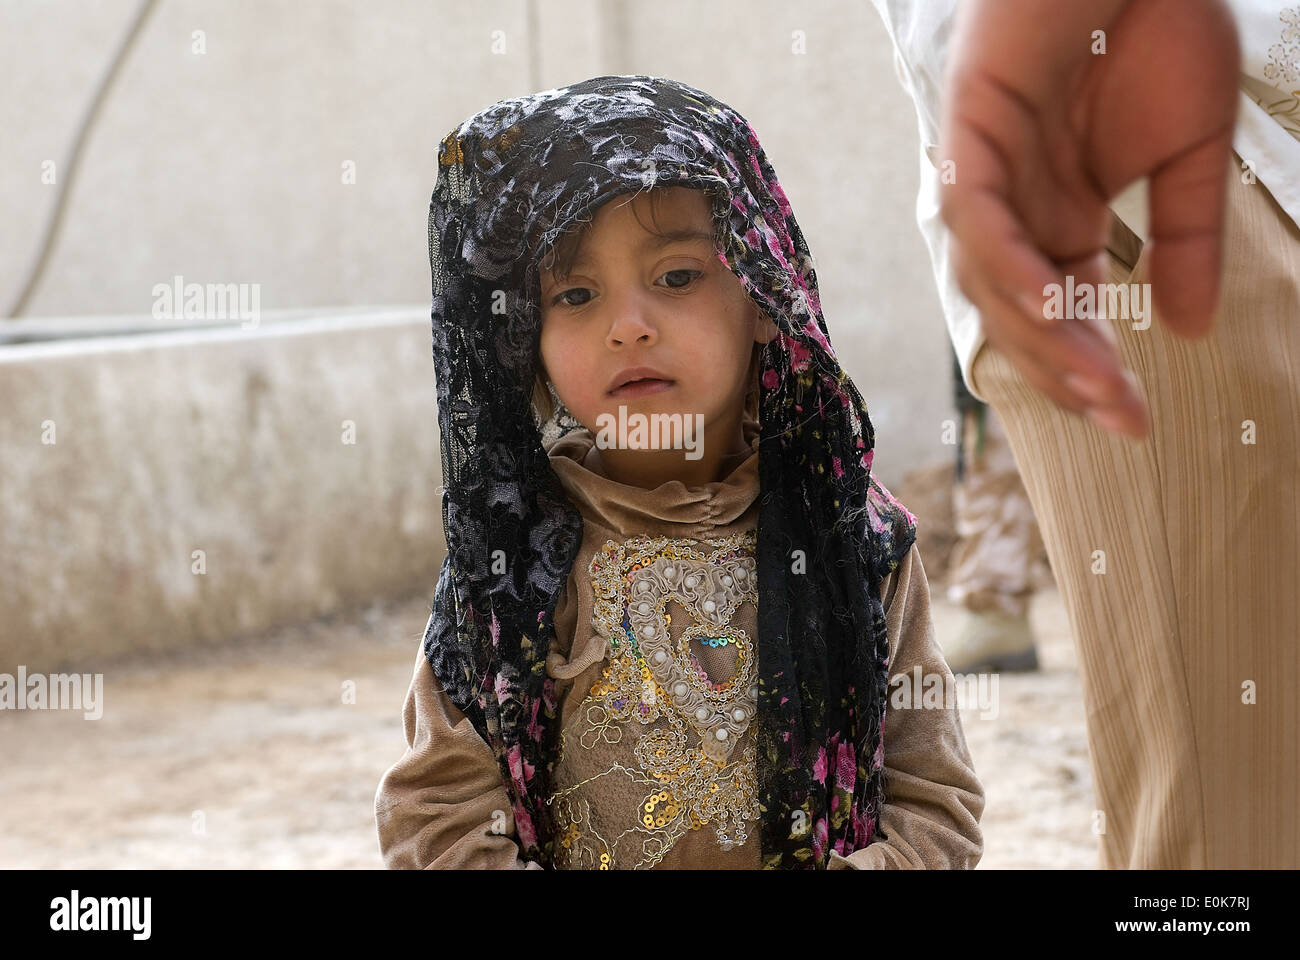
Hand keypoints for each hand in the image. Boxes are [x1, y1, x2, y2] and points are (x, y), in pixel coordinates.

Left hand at [938, 0, 1240, 438]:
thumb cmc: (1159, 30)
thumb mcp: (1192, 151)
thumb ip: (1183, 240)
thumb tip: (1191, 331)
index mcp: (1059, 221)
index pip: (1064, 316)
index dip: (1092, 369)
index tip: (1137, 421)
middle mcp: (1015, 211)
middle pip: (1023, 316)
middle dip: (1067, 371)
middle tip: (1120, 416)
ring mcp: (987, 175)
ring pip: (994, 280)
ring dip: (1042, 333)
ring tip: (1096, 381)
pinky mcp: (969, 132)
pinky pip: (976, 214)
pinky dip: (1006, 260)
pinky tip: (1047, 301)